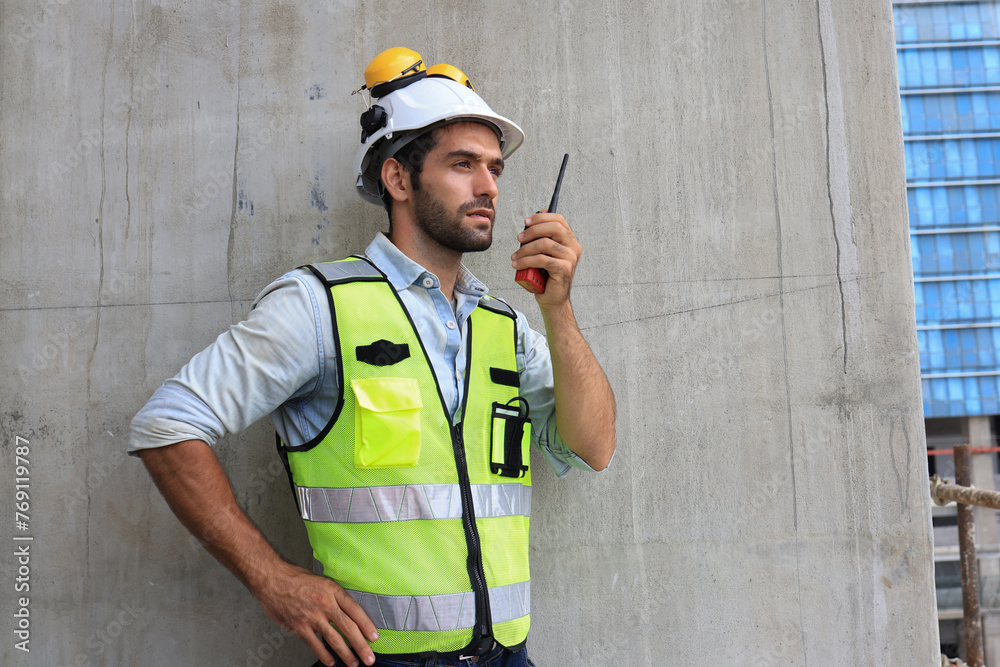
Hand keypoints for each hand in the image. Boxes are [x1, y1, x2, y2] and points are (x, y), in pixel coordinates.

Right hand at [253, 561, 378, 666]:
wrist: (272, 579)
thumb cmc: (295, 578)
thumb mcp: (321, 581)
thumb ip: (334, 597)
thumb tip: (346, 612)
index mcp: (333, 590)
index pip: (355, 610)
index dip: (367, 625)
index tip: (374, 637)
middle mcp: (325, 604)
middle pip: (348, 627)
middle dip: (361, 645)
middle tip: (369, 658)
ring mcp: (312, 616)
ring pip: (334, 639)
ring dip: (346, 654)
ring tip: (354, 663)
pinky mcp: (299, 626)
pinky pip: (315, 644)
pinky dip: (324, 654)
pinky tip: (331, 661)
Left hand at [511, 210, 581, 308]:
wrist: (552, 298)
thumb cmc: (546, 276)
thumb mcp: (542, 253)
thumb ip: (540, 239)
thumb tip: (529, 224)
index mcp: (570, 240)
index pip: (559, 220)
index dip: (541, 218)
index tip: (526, 222)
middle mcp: (573, 247)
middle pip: (554, 228)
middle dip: (533, 231)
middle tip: (519, 238)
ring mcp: (570, 258)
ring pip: (545, 244)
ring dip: (526, 249)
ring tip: (515, 257)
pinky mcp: (564, 269)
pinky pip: (542, 260)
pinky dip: (526, 261)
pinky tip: (517, 265)